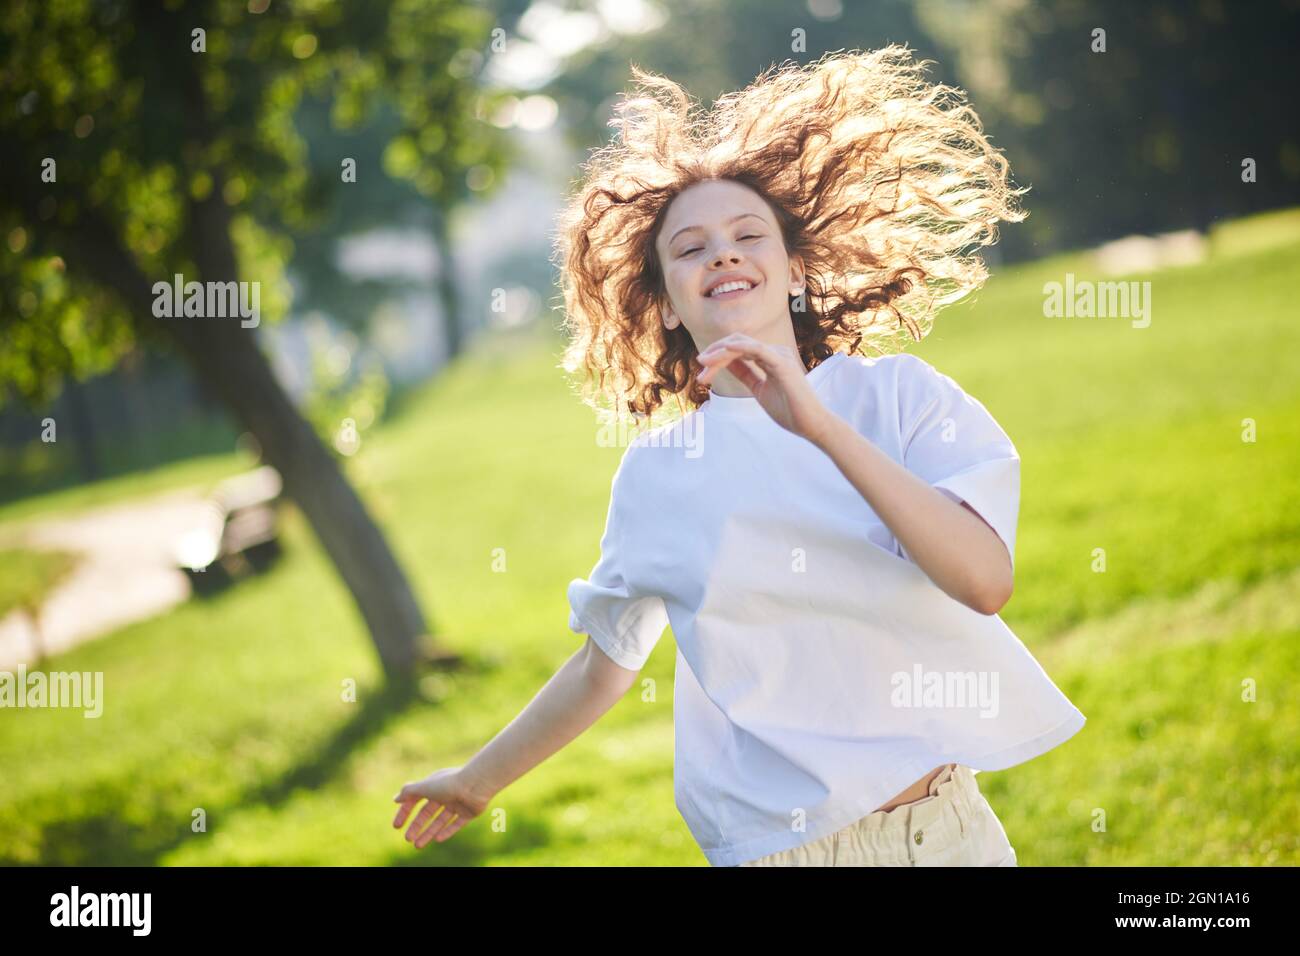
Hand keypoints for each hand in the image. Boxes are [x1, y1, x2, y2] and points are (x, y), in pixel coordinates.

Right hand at [392, 767, 490, 849]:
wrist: (476, 785)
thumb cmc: (449, 784)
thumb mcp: (424, 787)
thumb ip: (409, 792)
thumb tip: (395, 799)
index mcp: (434, 785)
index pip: (415, 800)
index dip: (405, 812)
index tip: (396, 826)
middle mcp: (445, 794)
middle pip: (427, 813)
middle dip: (417, 826)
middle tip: (408, 839)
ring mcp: (457, 803)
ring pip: (440, 821)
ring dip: (428, 833)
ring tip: (418, 846)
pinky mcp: (468, 812)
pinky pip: (456, 824)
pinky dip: (447, 831)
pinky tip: (437, 839)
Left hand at [697, 333, 833, 441]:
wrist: (810, 425)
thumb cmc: (788, 409)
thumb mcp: (758, 389)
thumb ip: (745, 374)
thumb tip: (726, 363)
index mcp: (769, 357)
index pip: (737, 349)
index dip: (717, 358)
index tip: (702, 376)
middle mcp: (774, 352)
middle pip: (737, 343)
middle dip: (715, 354)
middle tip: (699, 370)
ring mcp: (779, 356)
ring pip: (742, 345)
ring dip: (720, 354)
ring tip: (704, 364)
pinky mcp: (782, 364)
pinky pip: (758, 349)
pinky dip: (740, 347)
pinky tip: (724, 350)